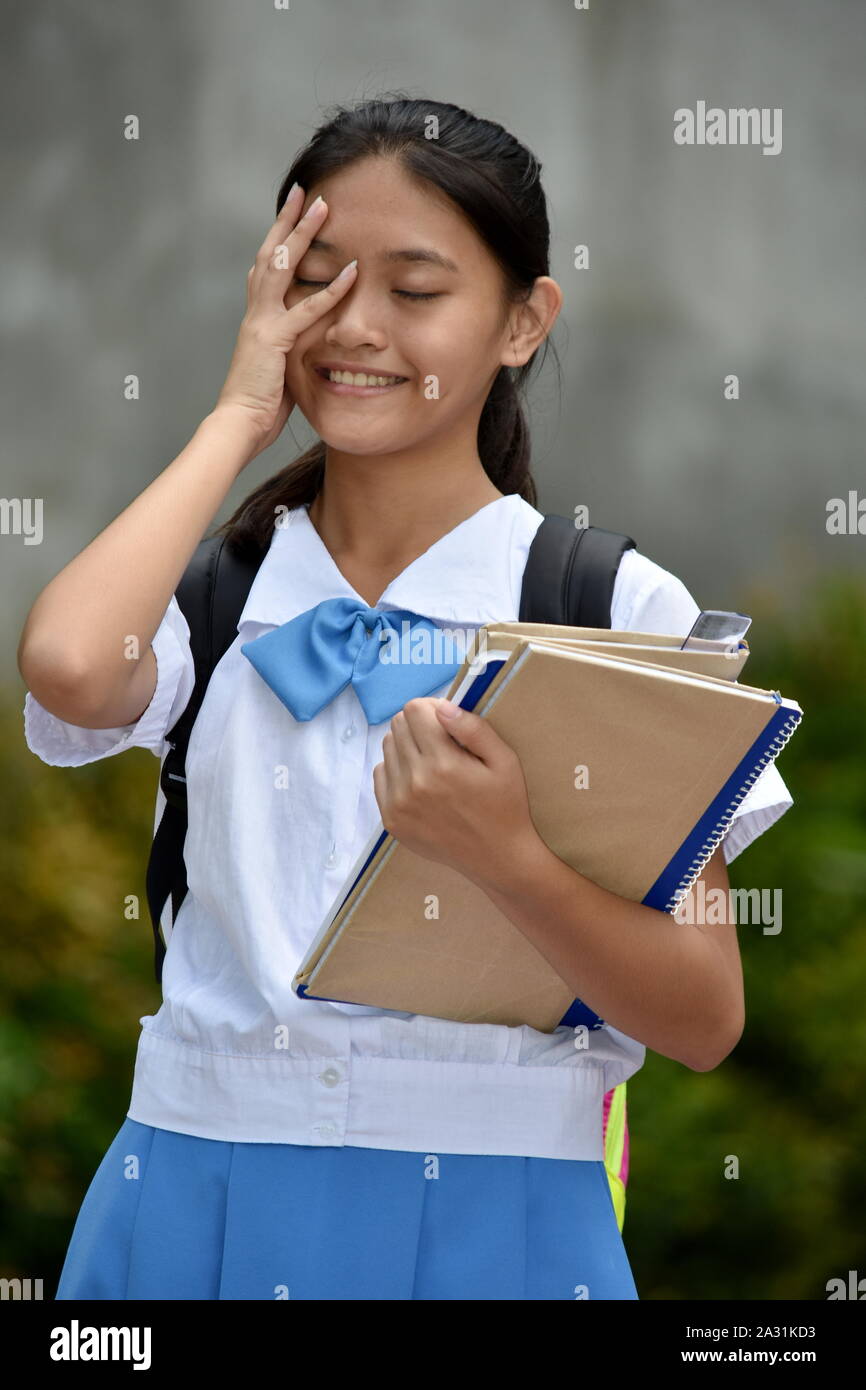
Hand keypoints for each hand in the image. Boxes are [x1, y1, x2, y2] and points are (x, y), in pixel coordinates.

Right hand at [214, 185, 357, 460]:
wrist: (237, 427)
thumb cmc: (260, 408)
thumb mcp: (280, 371)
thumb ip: (293, 351)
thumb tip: (313, 348)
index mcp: (256, 321)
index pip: (266, 271)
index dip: (278, 242)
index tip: (291, 217)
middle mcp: (255, 314)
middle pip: (269, 255)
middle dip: (286, 222)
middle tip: (303, 191)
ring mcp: (262, 324)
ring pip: (282, 267)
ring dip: (302, 235)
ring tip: (322, 206)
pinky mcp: (274, 340)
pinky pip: (307, 309)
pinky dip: (331, 289)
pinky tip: (352, 270)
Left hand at [372, 697, 541, 885]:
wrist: (497, 858)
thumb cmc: (505, 805)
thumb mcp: (504, 761)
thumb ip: (473, 729)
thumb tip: (442, 707)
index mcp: (444, 763)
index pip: (414, 710)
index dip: (431, 708)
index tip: (446, 721)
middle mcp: (415, 782)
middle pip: (397, 726)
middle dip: (419, 725)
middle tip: (442, 741)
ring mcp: (398, 803)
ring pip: (387, 748)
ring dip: (407, 746)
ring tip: (432, 762)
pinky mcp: (391, 819)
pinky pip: (380, 775)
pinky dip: (396, 771)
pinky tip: (420, 781)